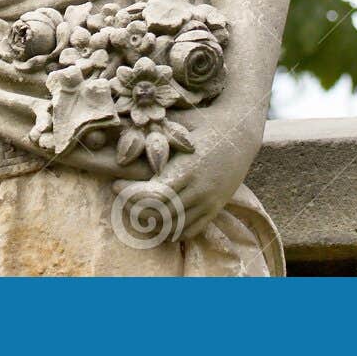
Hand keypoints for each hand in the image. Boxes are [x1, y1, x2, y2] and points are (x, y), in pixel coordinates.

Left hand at [113, 112, 258, 240]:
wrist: (240, 132)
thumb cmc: (204, 124)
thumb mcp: (179, 130)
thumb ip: (156, 141)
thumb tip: (123, 143)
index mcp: (187, 169)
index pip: (152, 195)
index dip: (130, 195)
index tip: (116, 185)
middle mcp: (199, 189)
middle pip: (160, 214)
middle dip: (135, 208)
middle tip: (122, 197)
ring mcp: (209, 201)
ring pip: (174, 226)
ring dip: (152, 222)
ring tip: (137, 209)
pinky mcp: (216, 207)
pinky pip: (192, 229)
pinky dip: (173, 231)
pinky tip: (160, 222)